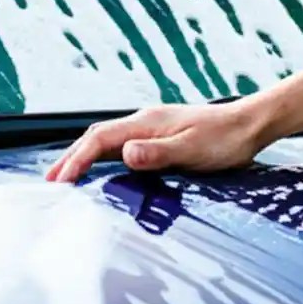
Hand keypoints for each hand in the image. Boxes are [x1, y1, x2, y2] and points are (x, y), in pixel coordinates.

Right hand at [44, 101, 270, 182]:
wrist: (250, 125)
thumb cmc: (225, 139)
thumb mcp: (192, 149)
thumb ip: (157, 153)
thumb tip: (125, 154)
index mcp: (146, 123)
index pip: (100, 139)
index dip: (78, 159)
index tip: (61, 181)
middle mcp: (144, 122)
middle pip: (96, 137)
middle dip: (71, 157)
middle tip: (51, 181)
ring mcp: (151, 128)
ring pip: (107, 140)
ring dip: (84, 156)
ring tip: (67, 176)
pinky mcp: (160, 136)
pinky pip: (121, 144)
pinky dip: (102, 157)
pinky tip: (102, 169)